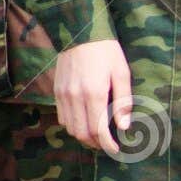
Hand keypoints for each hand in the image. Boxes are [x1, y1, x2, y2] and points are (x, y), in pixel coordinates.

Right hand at [54, 39, 130, 154]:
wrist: (79, 31)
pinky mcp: (56, 90)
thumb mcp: (121, 73)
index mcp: (93, 94)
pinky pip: (62, 116)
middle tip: (107, 144)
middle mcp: (75, 97)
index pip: (98, 130)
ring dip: (83, 136)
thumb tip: (124, 127)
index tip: (116, 150)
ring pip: (70, 128)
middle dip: (95, 144)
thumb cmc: (106, 51)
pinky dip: (72, 125)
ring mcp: (63, 94)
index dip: (107, 145)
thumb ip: (123, 102)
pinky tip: (84, 121)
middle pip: (82, 133)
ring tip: (97, 136)